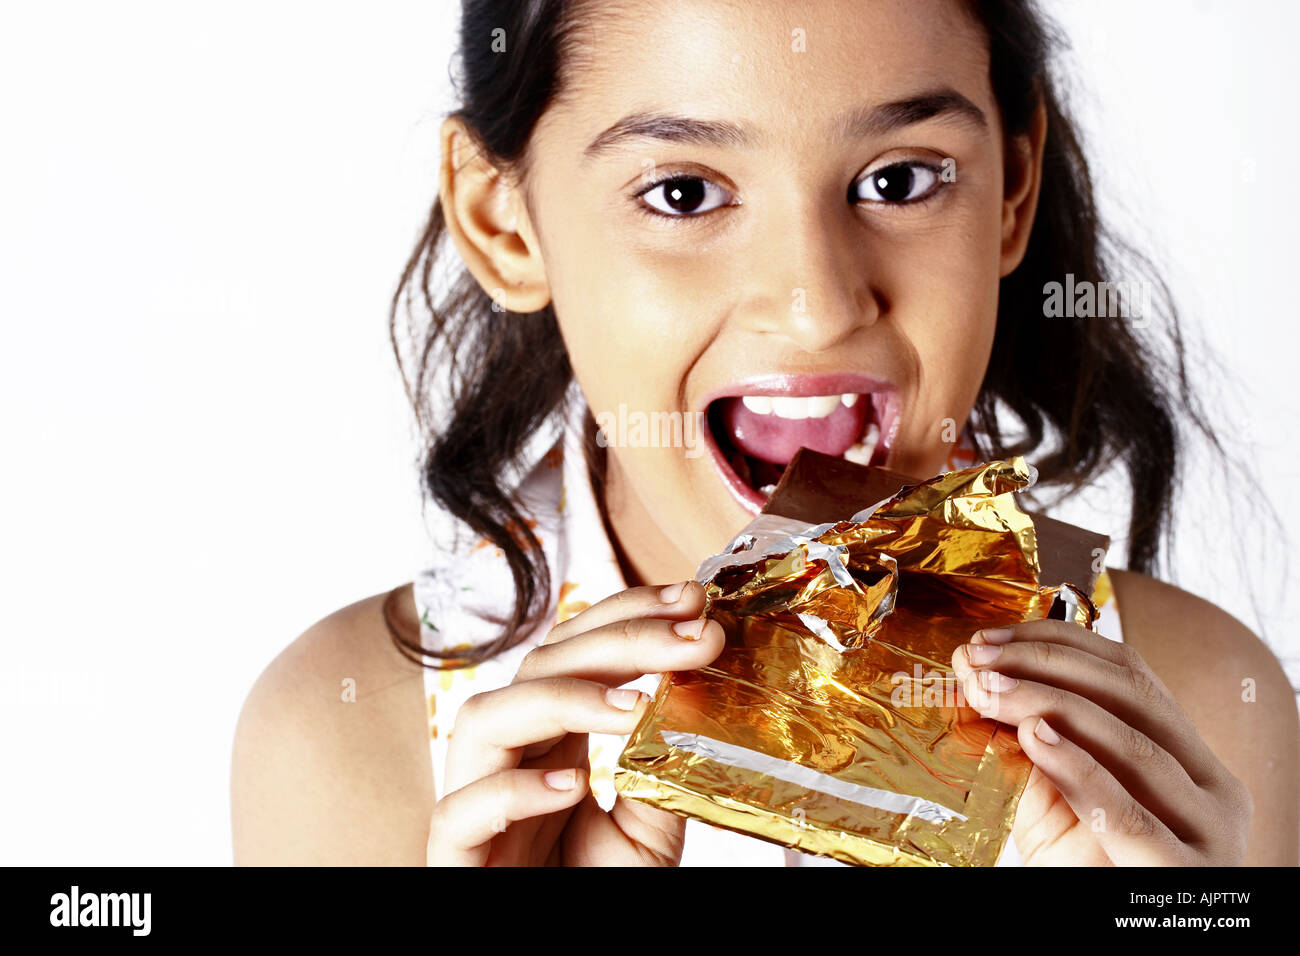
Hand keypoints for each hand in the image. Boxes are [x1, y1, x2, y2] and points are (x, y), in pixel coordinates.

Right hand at [426, 580, 724, 865]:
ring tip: (633, 704)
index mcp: (551, 742)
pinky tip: (572, 784)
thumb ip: (659, 771)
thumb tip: (695, 700)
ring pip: (483, 716)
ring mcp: (474, 803)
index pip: (575, 653)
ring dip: (563, 697)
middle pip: (538, 666)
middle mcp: (508, 759)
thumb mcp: (646, 832)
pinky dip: (513, 791)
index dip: (627, 614)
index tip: (693, 600)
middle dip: (619, 636)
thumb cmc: (592, 897)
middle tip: (693, 630)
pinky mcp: (453, 860)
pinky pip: (459, 812)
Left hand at [950, 620, 1252, 865]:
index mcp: (1188, 758)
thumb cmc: (1076, 865)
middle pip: (1132, 695)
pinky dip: (1077, 767)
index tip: (990, 638)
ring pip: (1133, 744)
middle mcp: (1211, 785)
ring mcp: (1208, 829)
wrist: (1100, 937)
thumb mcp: (1054, 794)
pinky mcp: (1184, 871)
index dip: (1058, 643)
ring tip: (988, 692)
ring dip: (1049, 704)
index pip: (1130, 673)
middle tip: (979, 660)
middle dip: (1046, 665)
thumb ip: (1029, 735)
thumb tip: (973, 668)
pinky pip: (1128, 811)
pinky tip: (1034, 737)